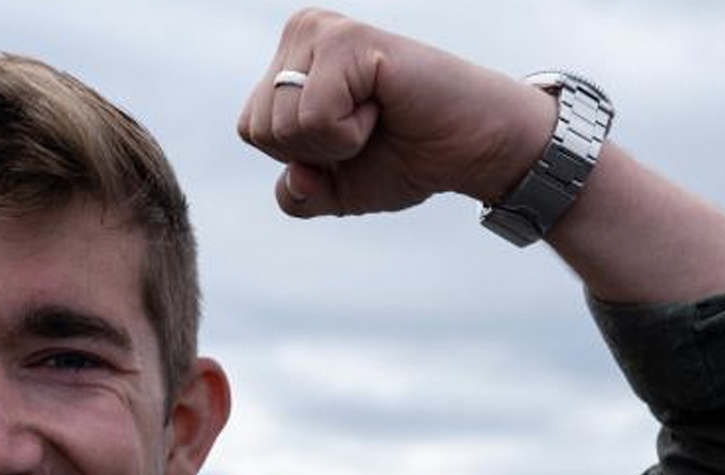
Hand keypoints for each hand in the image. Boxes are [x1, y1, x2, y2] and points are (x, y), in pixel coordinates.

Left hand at [237, 8, 552, 218]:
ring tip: (377, 115)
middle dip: (315, 153)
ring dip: (335, 143)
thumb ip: (296, 194)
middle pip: (259, 129)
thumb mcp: (334, 190)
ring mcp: (322, 31)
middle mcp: (301, 33)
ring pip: (282, 124)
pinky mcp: (348, 40)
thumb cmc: (407, 158)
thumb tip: (294, 177)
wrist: (473, 148)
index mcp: (289, 61)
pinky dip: (349, 134)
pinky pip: (313, 117)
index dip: (300, 158)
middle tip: (368, 128)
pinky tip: (384, 106)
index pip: (252, 131)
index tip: (351, 139)